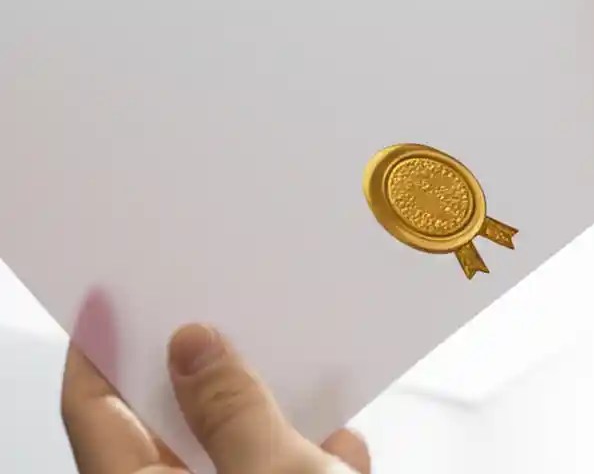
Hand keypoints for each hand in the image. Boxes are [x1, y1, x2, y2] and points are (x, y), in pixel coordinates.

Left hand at [62, 324, 370, 473]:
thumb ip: (233, 409)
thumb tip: (195, 345)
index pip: (93, 413)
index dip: (98, 349)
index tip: (108, 294)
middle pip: (165, 432)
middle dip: (198, 372)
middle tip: (220, 311)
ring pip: (232, 458)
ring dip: (268, 415)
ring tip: (297, 371)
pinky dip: (308, 461)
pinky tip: (342, 446)